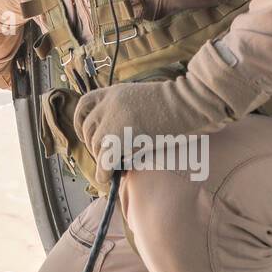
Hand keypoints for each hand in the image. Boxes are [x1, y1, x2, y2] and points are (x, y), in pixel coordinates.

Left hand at [65, 77, 234, 185]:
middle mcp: (107, 104)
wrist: (189, 102)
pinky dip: (103, 172)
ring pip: (95, 146)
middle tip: (106, 157)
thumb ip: (123, 110)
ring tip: (111, 168)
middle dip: (94, 146)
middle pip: (88, 129)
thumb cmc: (175, 103)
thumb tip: (116, 134)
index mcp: (112, 92)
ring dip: (101, 159)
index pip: (83, 105)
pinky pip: (104, 160)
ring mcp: (112, 120)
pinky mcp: (120, 138)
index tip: (87, 134)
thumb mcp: (140, 99)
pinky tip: (107, 178)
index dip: (82, 122)